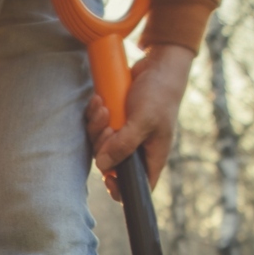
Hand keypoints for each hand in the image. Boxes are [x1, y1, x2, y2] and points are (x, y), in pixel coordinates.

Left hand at [86, 44, 195, 199]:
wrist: (158, 65)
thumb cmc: (159, 94)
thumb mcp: (143, 121)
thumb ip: (124, 145)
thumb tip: (103, 166)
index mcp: (151, 156)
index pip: (136, 185)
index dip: (120, 189)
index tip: (107, 178)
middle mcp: (137, 148)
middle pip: (109, 162)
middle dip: (102, 144)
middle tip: (109, 128)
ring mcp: (124, 133)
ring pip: (99, 142)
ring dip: (96, 125)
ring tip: (104, 107)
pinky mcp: (114, 119)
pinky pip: (96, 124)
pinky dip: (94, 113)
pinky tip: (99, 100)